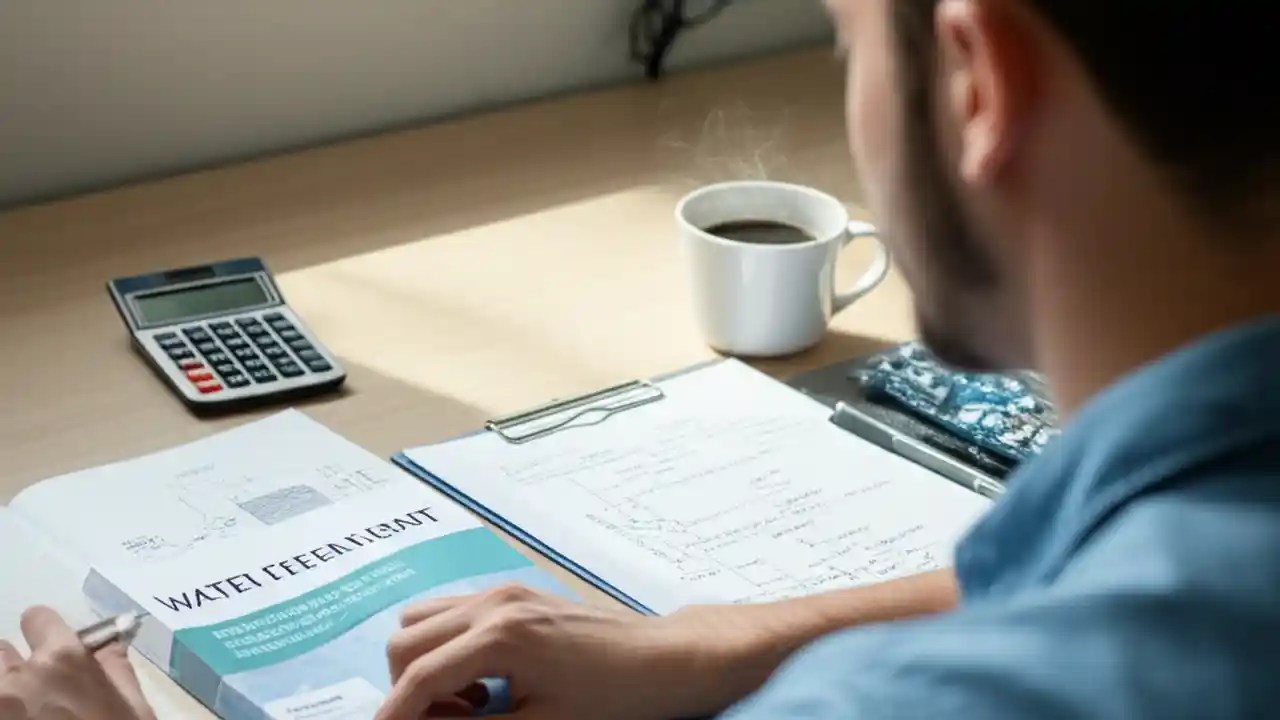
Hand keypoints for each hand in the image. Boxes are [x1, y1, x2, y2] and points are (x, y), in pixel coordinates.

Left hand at [0, 607, 155, 719]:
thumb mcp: (133, 707)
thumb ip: (117, 669)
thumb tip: (110, 643)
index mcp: (65, 660)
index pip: (37, 618)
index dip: (46, 630)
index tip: (52, 643)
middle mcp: (23, 676)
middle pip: (2, 650)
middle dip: (16, 662)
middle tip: (36, 685)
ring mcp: (4, 703)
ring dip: (9, 687)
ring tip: (28, 704)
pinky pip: (1, 704)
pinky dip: (9, 708)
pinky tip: (26, 716)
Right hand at [378, 584, 783, 719]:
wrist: (667, 659)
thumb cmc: (613, 698)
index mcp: (499, 636)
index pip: (416, 678)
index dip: (392, 717)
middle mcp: (493, 604)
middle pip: (405, 642)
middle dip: (408, 691)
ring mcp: (503, 594)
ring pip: (422, 621)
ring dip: (425, 665)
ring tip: (466, 705)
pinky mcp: (514, 596)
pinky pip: (451, 613)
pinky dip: (448, 648)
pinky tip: (483, 682)